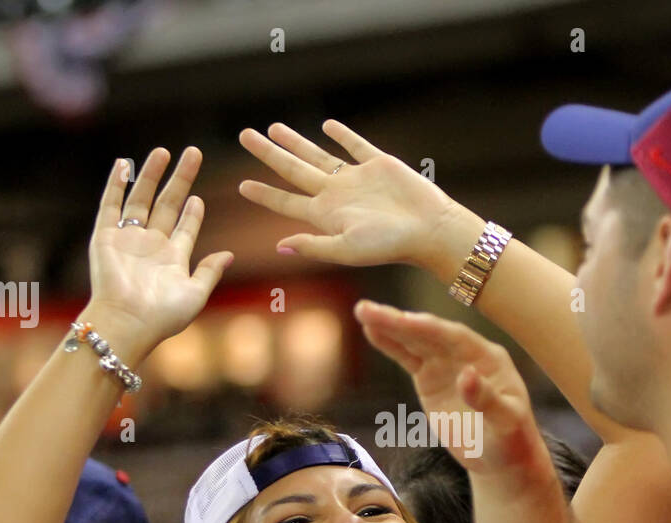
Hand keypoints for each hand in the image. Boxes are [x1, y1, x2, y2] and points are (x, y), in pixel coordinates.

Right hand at [86, 147, 233, 359]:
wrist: (128, 321)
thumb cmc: (163, 315)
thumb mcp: (195, 293)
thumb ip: (210, 272)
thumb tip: (229, 255)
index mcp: (172, 259)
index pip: (185, 228)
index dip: (193, 212)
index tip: (199, 196)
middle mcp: (150, 246)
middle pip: (167, 204)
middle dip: (180, 180)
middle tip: (194, 153)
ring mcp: (127, 239)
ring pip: (141, 198)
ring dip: (151, 175)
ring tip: (164, 152)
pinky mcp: (105, 236)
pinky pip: (110, 204)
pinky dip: (116, 184)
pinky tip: (124, 164)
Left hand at [238, 120, 479, 276]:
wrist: (429, 229)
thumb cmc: (390, 245)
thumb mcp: (347, 249)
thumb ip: (314, 245)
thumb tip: (279, 246)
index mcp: (326, 215)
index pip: (286, 202)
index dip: (263, 194)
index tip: (241, 186)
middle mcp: (337, 195)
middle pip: (293, 170)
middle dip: (268, 154)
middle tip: (243, 136)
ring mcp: (356, 179)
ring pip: (318, 155)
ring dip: (295, 142)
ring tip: (273, 128)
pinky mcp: (378, 165)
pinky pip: (355, 146)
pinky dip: (341, 135)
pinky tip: (326, 125)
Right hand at [353, 300, 546, 483]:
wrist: (502, 458)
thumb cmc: (511, 441)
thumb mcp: (506, 422)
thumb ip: (487, 399)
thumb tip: (466, 375)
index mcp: (488, 357)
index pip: (453, 337)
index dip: (427, 328)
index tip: (402, 321)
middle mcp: (466, 354)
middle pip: (429, 333)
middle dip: (399, 322)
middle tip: (366, 309)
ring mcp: (446, 365)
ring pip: (415, 342)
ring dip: (390, 327)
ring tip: (363, 312)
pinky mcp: (431, 379)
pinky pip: (408, 358)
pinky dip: (390, 345)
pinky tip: (372, 331)